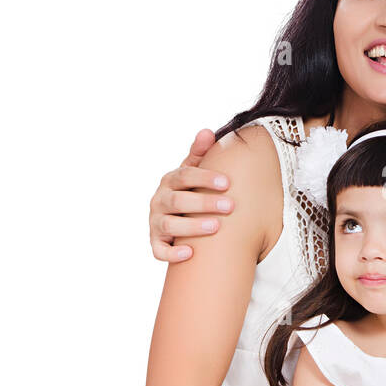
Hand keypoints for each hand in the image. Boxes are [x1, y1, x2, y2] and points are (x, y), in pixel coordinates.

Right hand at [149, 128, 232, 262]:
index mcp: (170, 180)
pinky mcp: (156, 242)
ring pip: (169, 225)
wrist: (179, 217)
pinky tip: (190, 253)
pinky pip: (159, 251)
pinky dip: (172, 254)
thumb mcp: (195, 171)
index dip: (205, 178)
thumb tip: (207, 132)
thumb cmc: (191, 191)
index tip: (228, 182)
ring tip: (216, 226)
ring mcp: (156, 222)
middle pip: (178, 200)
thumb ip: (201, 153)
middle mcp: (159, 200)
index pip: (185, 176)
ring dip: (192, 226)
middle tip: (230, 206)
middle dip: (204, 202)